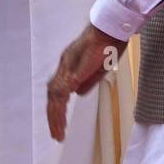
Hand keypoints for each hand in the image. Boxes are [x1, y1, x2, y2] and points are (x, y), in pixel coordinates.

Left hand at [47, 24, 126, 141]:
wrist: (110, 29)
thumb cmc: (108, 44)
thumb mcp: (98, 68)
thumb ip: (86, 81)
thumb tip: (76, 95)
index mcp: (69, 65)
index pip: (58, 90)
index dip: (57, 108)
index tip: (60, 124)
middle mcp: (64, 65)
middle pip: (52, 94)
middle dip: (53, 116)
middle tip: (56, 135)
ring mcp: (67, 66)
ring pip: (55, 95)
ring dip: (55, 116)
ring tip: (58, 133)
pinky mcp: (74, 69)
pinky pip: (63, 91)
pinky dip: (60, 107)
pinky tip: (62, 119)